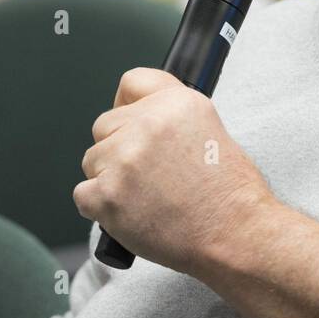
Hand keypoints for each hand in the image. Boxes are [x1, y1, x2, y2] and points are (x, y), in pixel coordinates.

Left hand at [74, 68, 274, 275]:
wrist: (235, 235)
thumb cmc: (228, 191)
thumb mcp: (210, 128)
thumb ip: (169, 115)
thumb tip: (135, 115)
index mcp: (175, 102)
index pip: (131, 82)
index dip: (129, 107)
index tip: (133, 125)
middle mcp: (147, 123)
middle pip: (104, 125)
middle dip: (118, 148)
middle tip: (148, 175)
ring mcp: (124, 159)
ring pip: (92, 160)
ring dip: (110, 179)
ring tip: (146, 197)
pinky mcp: (107, 194)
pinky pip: (83, 195)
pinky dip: (100, 208)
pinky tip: (132, 213)